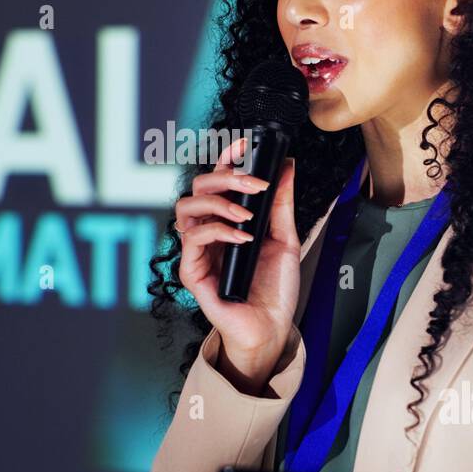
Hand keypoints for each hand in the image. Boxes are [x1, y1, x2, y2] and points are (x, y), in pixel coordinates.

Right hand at [174, 136, 300, 394]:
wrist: (271, 328)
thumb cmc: (273, 289)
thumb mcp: (284, 239)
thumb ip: (280, 204)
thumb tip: (286, 166)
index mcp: (225, 220)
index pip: (217, 181)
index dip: (226, 158)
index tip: (246, 143)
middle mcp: (207, 231)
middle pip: (197, 187)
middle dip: (226, 177)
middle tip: (254, 183)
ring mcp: (197, 251)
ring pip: (186, 208)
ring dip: (219, 203)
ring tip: (247, 215)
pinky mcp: (191, 272)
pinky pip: (194, 239)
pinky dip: (219, 231)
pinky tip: (243, 239)